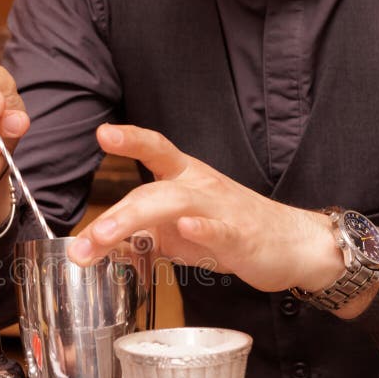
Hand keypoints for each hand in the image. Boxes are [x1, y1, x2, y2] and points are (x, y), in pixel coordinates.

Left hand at [68, 124, 344, 293]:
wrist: (293, 243)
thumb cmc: (231, 230)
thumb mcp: (179, 231)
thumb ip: (141, 232)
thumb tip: (99, 244)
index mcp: (185, 178)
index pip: (155, 149)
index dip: (130, 139)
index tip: (103, 133)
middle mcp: (200, 186)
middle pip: (152, 191)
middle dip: (116, 215)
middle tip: (85, 240)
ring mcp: (220, 210)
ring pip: (176, 206)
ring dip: (137, 219)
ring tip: (107, 236)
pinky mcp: (240, 237)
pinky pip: (219, 231)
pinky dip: (203, 230)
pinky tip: (186, 229)